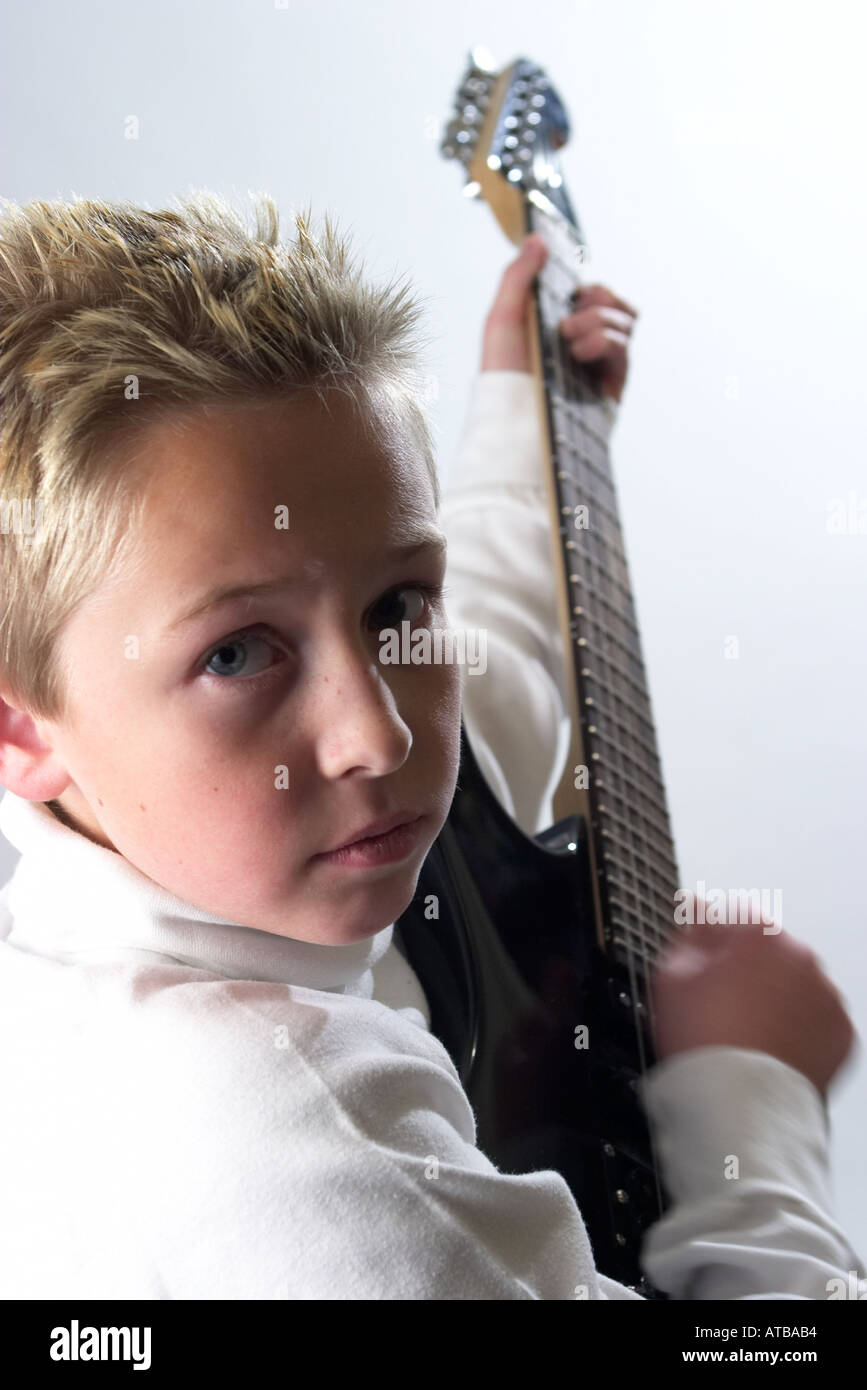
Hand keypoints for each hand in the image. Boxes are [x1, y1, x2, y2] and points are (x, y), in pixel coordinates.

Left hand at [480, 232, 638, 401]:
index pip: (596, 295)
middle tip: (565, 321)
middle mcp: (588, 345)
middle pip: (617, 303)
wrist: (510, 422)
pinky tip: (578, 353)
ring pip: (624, 321)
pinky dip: (603, 340)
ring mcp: (603, 365)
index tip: (570, 294)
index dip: (588, 289)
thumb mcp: (502, 319)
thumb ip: (518, 276)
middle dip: (595, 300)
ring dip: (595, 321)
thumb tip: (537, 240)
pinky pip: (624, 347)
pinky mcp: (613, 385)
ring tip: (567, 341)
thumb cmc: (502, 378)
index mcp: (566, 328)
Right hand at [649, 903, 857, 1098]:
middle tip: (718, 1006)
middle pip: (767, 951)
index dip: (707, 939)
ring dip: (774, 996)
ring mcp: (827, 998)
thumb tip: (695, 910)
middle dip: (745, 969)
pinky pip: (815, 1019)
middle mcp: (803, 959)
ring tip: (744, 1032)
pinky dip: (798, 1028)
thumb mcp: (671, 979)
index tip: (697, 959)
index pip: (730, 916)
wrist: (740, 1108)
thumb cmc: (706, 1046)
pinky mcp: (841, 1034)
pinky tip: (768, 1046)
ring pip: (794, 984)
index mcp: (761, 936)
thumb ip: (688, 936)